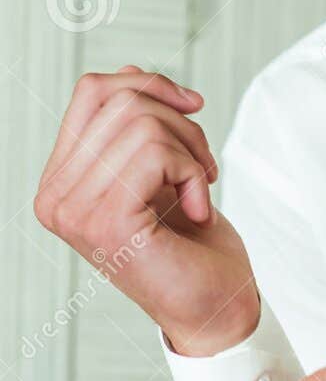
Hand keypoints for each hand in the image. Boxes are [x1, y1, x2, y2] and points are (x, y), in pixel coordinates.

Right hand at [34, 65, 260, 355]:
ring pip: (142, 123)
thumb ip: (135, 126)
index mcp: (59, 181)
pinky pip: (156, 153)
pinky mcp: (107, 222)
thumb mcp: (161, 170)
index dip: (149, 84)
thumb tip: (129, 73)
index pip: (91, 91)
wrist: (215, 308)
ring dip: (192, 150)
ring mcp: (75, 211)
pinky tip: (200, 209)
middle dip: (180, 122)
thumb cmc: (191, 246)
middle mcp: (55, 198)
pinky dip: (194, 173)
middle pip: (120, 99)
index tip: (191, 109)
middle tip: (204, 165)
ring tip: (201, 188)